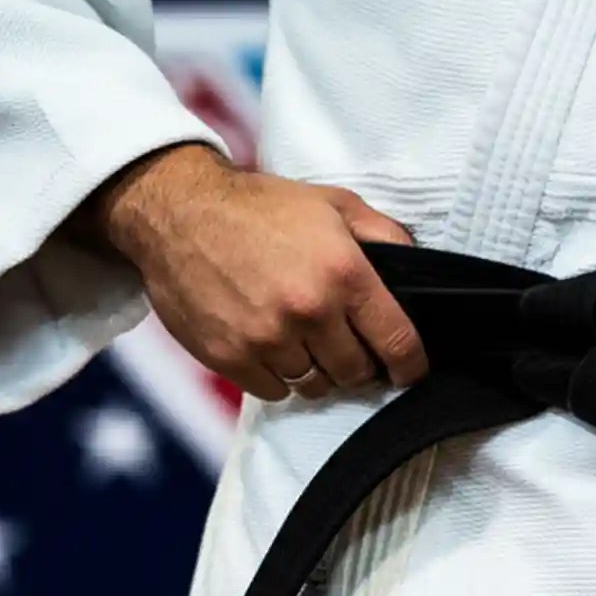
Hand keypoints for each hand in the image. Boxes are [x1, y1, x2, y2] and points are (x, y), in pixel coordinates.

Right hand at [85, 143, 428, 400]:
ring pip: (316, 385)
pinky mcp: (229, 357)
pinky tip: (275, 347)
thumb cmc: (262, 207)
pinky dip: (281, 377)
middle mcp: (309, 312)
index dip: (411, 366)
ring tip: (310, 343)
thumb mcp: (336, 204)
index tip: (410, 372)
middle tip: (351, 346)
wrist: (179, 212)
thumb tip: (417, 266)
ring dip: (320, 371)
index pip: (397, 342)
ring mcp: (266, 339)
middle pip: (356, 372)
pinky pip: (274, 391)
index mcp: (344, 274)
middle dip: (361, 364)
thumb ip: (384, 234)